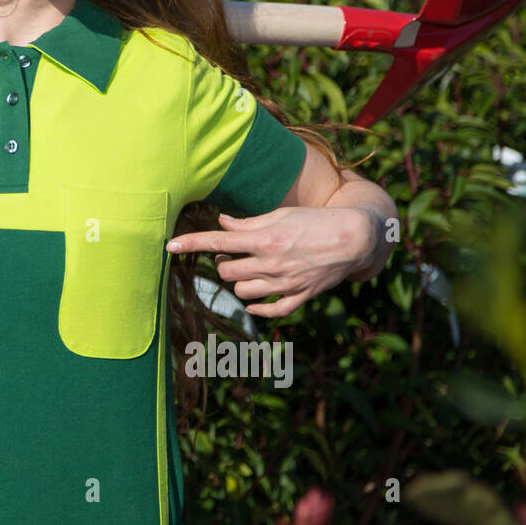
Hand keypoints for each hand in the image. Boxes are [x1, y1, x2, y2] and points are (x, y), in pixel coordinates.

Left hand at [166, 207, 377, 316]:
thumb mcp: (281, 214)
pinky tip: (254, 298)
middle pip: (225, 271)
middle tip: (233, 254)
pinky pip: (268, 310)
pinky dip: (256, 305)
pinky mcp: (299, 297)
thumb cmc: (315, 220)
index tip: (169, 246)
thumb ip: (249, 222)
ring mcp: (285, 283)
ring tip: (249, 269)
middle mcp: (271, 263)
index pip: (217, 241)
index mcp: (264, 238)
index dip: (190, 244)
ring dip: (238, 281)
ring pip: (241, 291)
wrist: (356, 238)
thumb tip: (221, 223)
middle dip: (222, 263)